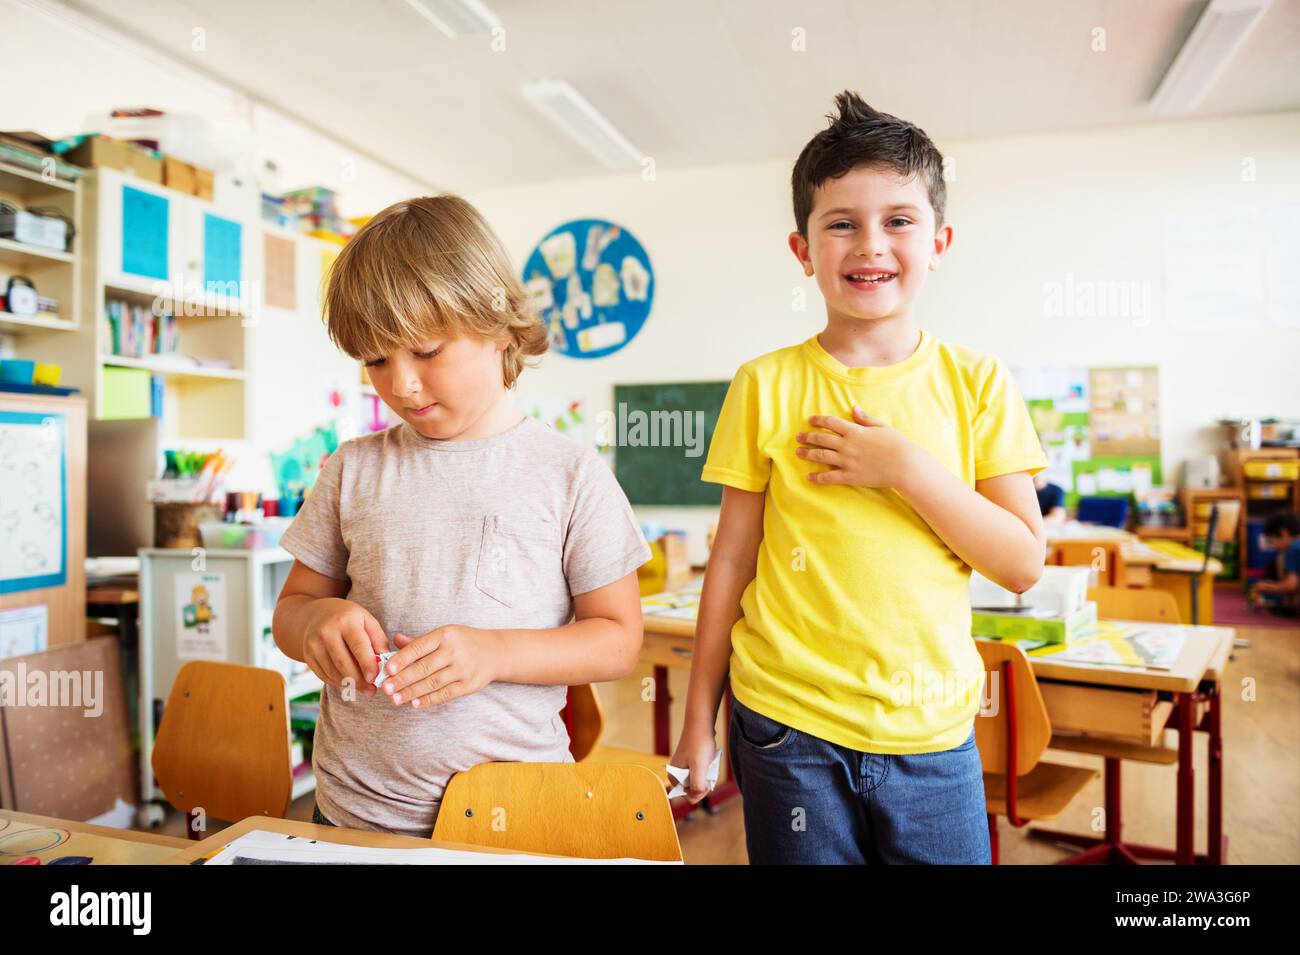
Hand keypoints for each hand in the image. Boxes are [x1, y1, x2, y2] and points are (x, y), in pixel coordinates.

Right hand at [302, 598, 388, 695]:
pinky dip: (338, 682)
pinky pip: (324, 675)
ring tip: (362, 687)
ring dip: (349, 684)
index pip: (358, 646)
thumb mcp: (367, 620)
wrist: (318, 614)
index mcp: (346, 621)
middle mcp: (327, 632)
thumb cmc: (348, 618)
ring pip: (333, 672)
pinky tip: (347, 681)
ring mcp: (314, 644)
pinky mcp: (308, 655)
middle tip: (371, 690)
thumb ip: (378, 640)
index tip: (374, 679)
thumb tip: (385, 662)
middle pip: (343, 663)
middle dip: (359, 680)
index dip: (367, 664)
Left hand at [378, 625, 502, 707]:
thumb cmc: (464, 642)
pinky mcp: (469, 685)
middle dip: (402, 679)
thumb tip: (395, 640)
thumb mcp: (444, 635)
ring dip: (412, 692)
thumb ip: (419, 641)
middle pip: (424, 667)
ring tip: (395, 699)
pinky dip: (429, 700)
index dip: (402, 659)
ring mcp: (463, 669)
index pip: (419, 647)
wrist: (496, 652)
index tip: (387, 669)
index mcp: (445, 635)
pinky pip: (446, 694)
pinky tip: (415, 703)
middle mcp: (454, 651)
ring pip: (433, 683)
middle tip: (386, 688)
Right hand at [668, 721, 719, 804]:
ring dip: (707, 773)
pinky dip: (707, 767)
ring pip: (699, 780)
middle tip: (707, 766)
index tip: (705, 776)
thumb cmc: (699, 743)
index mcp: (674, 778)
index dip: (701, 790)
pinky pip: (701, 772)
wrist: (700, 723)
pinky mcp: (689, 762)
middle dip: (704, 781)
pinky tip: (708, 757)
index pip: (690, 797)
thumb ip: (697, 786)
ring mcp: (683, 768)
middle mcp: (676, 774)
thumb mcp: (700, 767)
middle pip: (695, 789)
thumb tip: (696, 796)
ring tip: (708, 760)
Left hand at [796, 406, 917, 488]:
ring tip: (798, 453)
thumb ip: (865, 418)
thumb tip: (854, 408)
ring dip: (807, 454)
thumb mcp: (881, 427)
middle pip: (821, 439)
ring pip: (821, 456)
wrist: (905, 465)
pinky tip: (809, 478)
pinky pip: (829, 477)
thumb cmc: (897, 444)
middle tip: (798, 437)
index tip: (810, 421)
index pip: (831, 422)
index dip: (818, 420)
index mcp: (855, 431)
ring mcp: (847, 461)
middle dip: (808, 437)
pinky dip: (818, 478)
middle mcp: (847, 445)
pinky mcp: (850, 476)